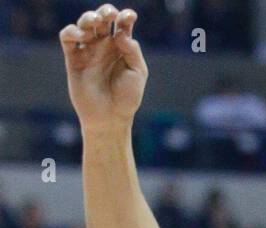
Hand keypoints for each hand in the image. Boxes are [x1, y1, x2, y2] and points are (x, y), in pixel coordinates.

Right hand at [60, 6, 147, 133]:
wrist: (110, 117)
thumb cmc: (127, 97)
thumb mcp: (137, 73)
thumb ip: (132, 51)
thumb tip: (120, 33)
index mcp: (122, 48)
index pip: (122, 25)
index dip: (125, 16)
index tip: (130, 16)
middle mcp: (104, 46)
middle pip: (102, 19)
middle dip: (105, 11)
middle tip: (109, 14)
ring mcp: (88, 51)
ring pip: (84, 24)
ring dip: (88, 18)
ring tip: (95, 22)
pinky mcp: (73, 58)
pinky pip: (68, 37)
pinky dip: (72, 31)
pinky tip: (82, 37)